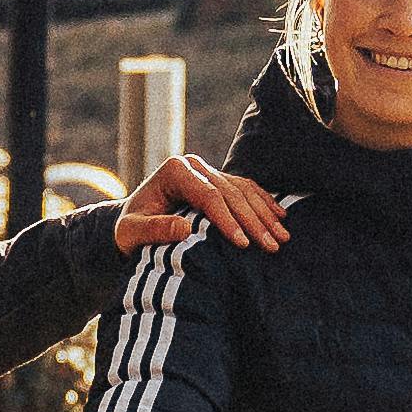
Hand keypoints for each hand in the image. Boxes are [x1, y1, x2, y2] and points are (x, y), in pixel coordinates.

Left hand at [111, 151, 290, 253]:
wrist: (132, 220)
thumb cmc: (129, 228)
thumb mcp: (132, 232)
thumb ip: (154, 229)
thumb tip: (184, 230)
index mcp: (175, 170)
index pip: (209, 195)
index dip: (228, 220)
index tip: (243, 244)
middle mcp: (194, 165)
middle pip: (231, 193)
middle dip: (254, 221)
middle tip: (272, 245)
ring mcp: (208, 170)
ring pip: (244, 190)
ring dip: (265, 214)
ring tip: (282, 238)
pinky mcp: (218, 180)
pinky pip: (246, 189)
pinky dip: (264, 204)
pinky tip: (280, 218)